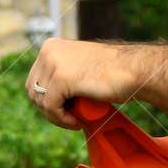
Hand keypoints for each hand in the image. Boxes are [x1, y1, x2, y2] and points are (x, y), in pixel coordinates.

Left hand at [24, 38, 138, 128]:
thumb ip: (61, 73)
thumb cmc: (112, 73)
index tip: (66, 110)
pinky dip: (62, 119)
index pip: (34, 80)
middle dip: (49, 109)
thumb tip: (40, 95)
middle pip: (33, 91)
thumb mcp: (78, 68)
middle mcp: (48, 51)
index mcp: (50, 46)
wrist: (135, 70)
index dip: (46, 100)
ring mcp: (54, 63)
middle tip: (70, 117)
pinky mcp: (62, 78)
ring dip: (56, 116)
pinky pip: (51, 107)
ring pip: (40, 101)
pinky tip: (77, 121)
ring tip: (75, 119)